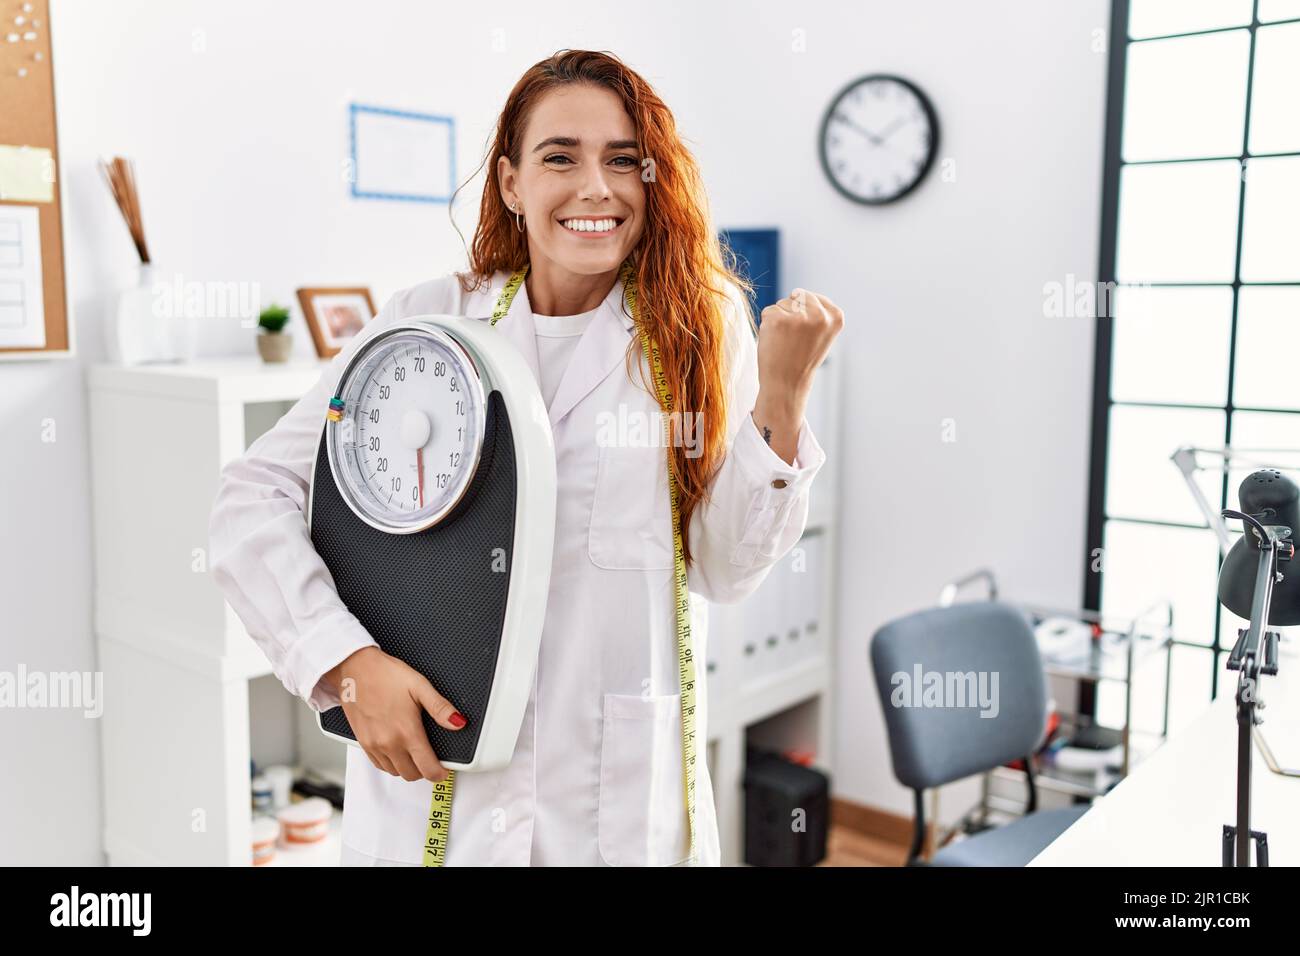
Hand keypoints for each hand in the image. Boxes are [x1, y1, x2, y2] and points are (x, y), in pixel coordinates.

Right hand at [323, 646, 464, 782]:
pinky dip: (390, 763)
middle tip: (430, 758)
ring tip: (414, 752)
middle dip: (424, 770)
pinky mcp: (362, 743)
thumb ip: (440, 708)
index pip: (427, 769)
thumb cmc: (385, 674)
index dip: (440, 773)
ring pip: (394, 772)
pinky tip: (396, 749)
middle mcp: (388, 743)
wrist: (355, 668)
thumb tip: (458, 723)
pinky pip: (379, 765)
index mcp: (406, 731)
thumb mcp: (420, 686)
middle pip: (411, 775)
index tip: (444, 769)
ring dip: (407, 768)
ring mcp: (373, 745)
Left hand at [752, 289, 843, 463]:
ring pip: (782, 304)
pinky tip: (775, 342)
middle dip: (792, 313)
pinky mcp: (777, 320)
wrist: (786, 384)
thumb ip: (818, 311)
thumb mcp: (822, 333)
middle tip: (795, 339)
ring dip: (780, 320)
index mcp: (836, 316)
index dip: (806, 315)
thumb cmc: (802, 358)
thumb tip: (797, 292)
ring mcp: (799, 317)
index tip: (808, 336)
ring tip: (785, 342)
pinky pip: (768, 311)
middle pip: (798, 296)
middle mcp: (820, 315)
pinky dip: (767, 326)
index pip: (812, 297)